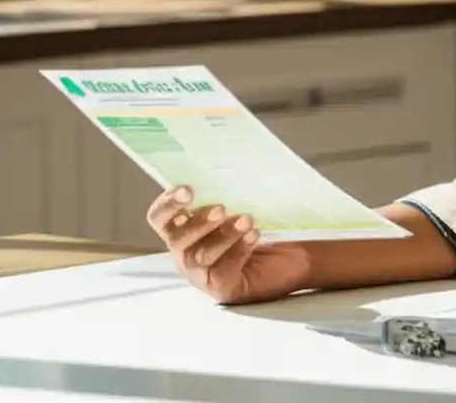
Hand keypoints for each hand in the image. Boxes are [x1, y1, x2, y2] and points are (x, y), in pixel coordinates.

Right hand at [147, 186, 309, 304]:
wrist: (295, 257)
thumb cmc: (261, 225)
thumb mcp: (240, 204)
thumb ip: (225, 192)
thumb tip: (226, 167)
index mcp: (183, 229)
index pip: (160, 218)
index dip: (167, 204)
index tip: (188, 190)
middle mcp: (186, 253)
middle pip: (177, 240)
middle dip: (198, 222)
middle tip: (221, 208)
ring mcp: (202, 274)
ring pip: (200, 256)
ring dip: (224, 235)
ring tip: (247, 220)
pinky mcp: (222, 288)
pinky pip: (222, 271)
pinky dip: (238, 250)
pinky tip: (254, 236)